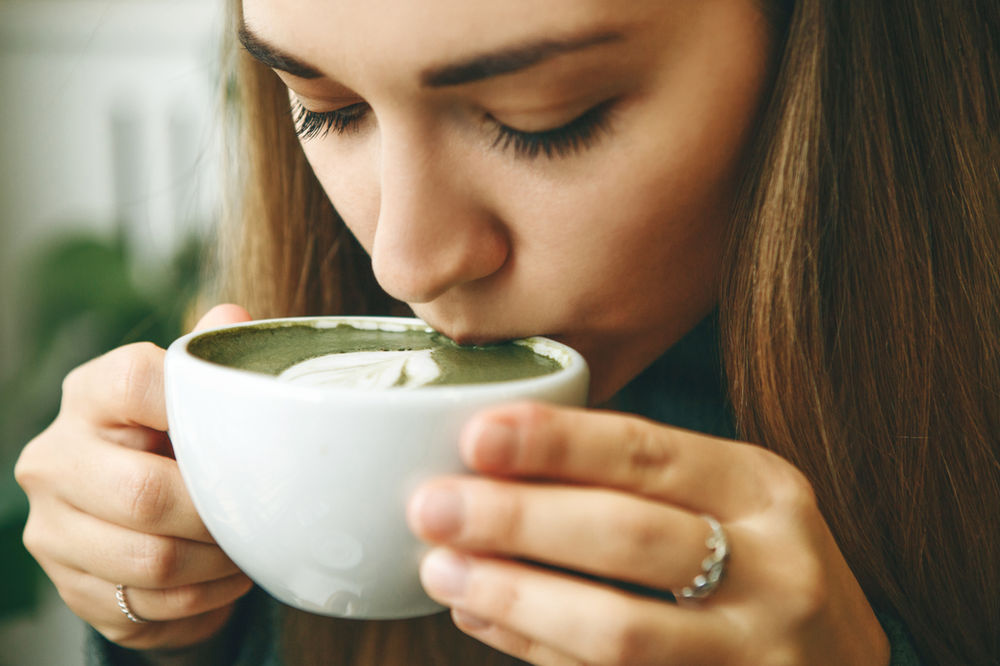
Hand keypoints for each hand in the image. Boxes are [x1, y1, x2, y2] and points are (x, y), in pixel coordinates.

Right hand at [15, 305, 255, 649]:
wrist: (138, 519)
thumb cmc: (179, 441)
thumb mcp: (196, 397)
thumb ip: (212, 360)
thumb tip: (232, 318)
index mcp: (91, 394)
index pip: (134, 382)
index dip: (195, 406)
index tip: (242, 432)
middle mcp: (56, 456)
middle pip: (145, 493)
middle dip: (216, 512)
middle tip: (258, 512)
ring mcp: (52, 526)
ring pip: (149, 559)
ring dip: (216, 562)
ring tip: (249, 547)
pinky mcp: (67, 583)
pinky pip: (147, 604)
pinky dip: (202, 597)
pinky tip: (226, 577)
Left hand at [407, 403, 889, 664]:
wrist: (842, 664)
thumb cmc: (759, 562)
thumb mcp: (729, 500)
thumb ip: (640, 477)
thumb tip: (495, 455)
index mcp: (763, 489)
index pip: (650, 453)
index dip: (558, 442)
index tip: (476, 435)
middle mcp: (774, 567)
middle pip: (630, 536)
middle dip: (519, 519)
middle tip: (432, 505)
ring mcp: (753, 652)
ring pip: (619, 630)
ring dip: (516, 598)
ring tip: (441, 569)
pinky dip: (534, 649)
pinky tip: (481, 616)